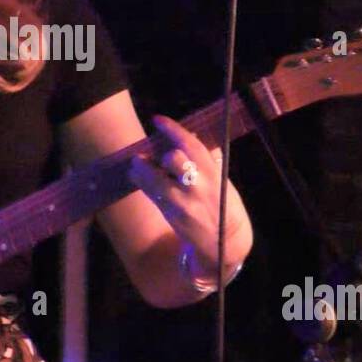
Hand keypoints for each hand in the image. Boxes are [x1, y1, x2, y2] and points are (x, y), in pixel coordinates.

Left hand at [127, 114, 244, 266]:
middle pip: (174, 159)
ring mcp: (184, 202)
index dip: (173, 129)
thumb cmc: (222, 203)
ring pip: (156, 179)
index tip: (157, 120)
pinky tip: (138, 176)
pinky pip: (152, 194)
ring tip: (137, 163)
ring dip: (142, 168)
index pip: (192, 145)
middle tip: (151, 152)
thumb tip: (191, 133)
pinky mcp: (173, 215)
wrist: (224, 241)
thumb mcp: (221, 178)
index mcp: (214, 173)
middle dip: (160, 153)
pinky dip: (142, 182)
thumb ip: (207, 157)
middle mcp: (199, 186)